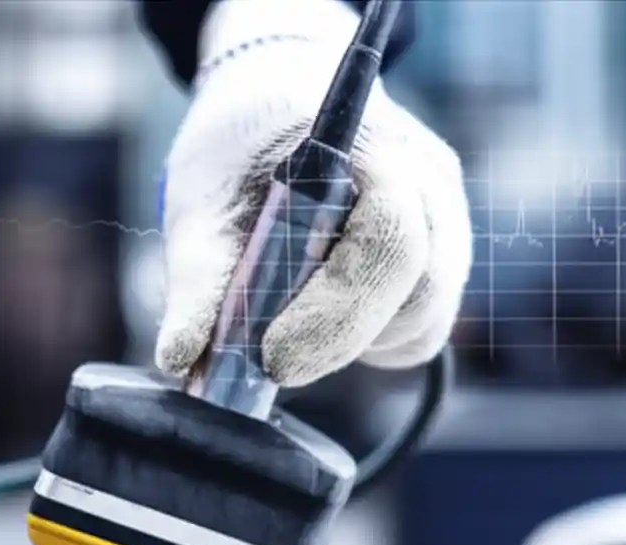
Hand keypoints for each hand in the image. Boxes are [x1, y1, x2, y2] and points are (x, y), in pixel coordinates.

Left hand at [155, 0, 471, 386]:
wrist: (276, 99)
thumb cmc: (238, 149)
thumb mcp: (200, 205)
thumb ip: (198, 282)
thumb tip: (179, 359)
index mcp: (372, 151)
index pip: (388, 242)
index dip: (336, 314)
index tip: (272, 358)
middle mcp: (428, 186)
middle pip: (421, 294)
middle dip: (340, 340)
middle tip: (271, 363)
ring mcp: (446, 222)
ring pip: (424, 321)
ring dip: (356, 343)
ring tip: (291, 322)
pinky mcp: (442, 259)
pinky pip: (420, 327)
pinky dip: (371, 341)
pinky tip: (322, 315)